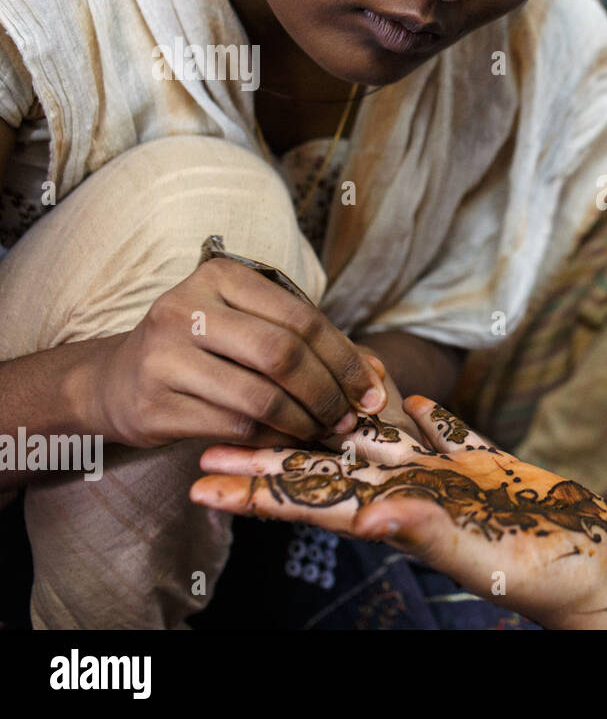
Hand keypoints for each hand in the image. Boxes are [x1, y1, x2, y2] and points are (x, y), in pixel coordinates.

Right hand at [87, 256, 386, 448]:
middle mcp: (186, 309)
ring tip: (325, 433)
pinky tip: (288, 441)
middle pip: (283, 355)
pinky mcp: (154, 404)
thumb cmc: (203, 349)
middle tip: (351, 419)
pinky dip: (272, 439)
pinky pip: (234, 427)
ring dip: (304, 422)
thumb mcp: (248, 326)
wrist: (117, 380)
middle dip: (329, 393)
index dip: (346, 359)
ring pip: (260, 396)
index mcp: (219, 276)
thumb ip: (308, 342)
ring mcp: (164, 357)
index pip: (302, 318)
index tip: (374, 391)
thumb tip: (377, 374)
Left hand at [190, 396, 606, 629]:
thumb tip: (367, 517)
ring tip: (287, 403)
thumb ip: (428, 533)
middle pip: (328, 470)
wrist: (600, 566)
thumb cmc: (548, 575)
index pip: (315, 501)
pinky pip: (441, 434)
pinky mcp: (485, 465)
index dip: (259, 493)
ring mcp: (450, 479)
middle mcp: (416, 496)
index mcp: (406, 518)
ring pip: (377, 444)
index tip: (203, 484)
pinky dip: (417, 413)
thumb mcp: (487, 557)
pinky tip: (400, 394)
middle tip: (210, 443)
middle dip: (270, 458)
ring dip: (329, 424)